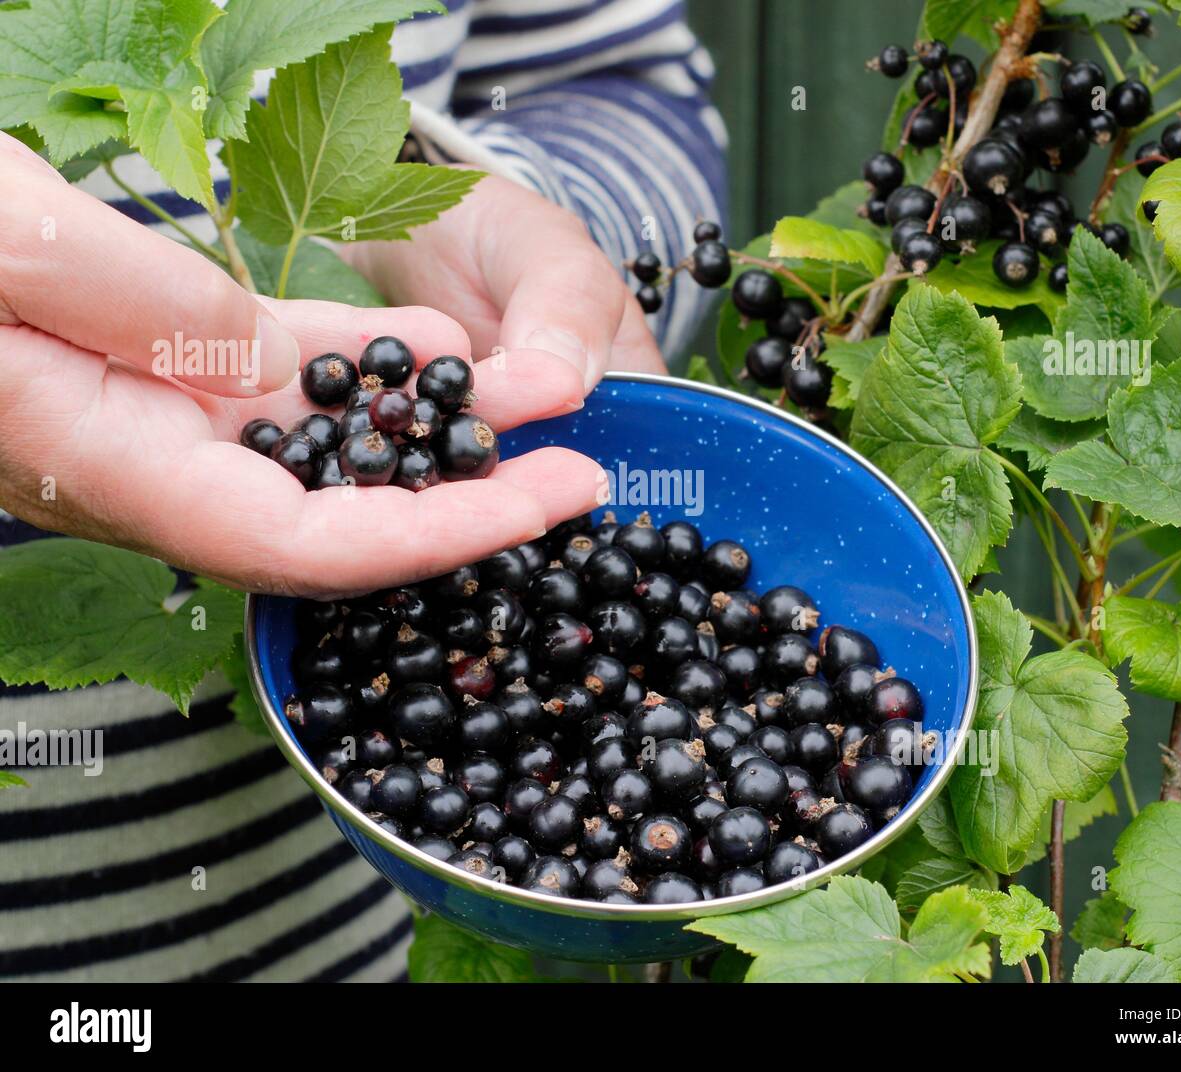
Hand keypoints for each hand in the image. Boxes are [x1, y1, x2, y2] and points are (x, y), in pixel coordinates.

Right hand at [0, 135, 607, 595]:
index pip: (308, 543)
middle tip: (580, 466)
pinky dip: (368, 369)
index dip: (440, 537)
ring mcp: (161, 421)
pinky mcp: (163, 370)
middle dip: (468, 501)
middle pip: (340, 520)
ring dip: (433, 435)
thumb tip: (282, 359)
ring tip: (535, 409)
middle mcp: (150, 464)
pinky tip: (432, 344)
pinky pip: (284, 384)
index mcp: (111, 463)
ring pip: (326, 453)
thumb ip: (141, 306)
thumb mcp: (2, 238)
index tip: (550, 504)